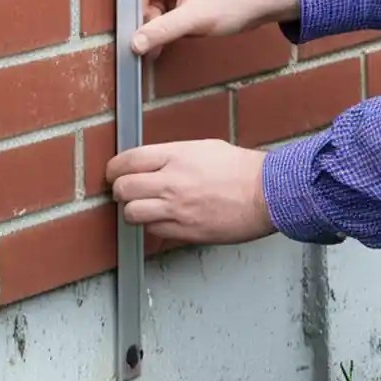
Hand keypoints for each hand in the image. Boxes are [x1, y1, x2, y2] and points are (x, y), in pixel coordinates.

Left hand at [106, 139, 276, 244]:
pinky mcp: (185, 231)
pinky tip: (164, 220)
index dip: (114, 169)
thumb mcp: (204, 149)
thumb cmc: (242, 170)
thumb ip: (174, 156)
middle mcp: (171, 182)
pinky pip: (154, 231)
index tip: (114, 173)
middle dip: (120, 191)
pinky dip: (153, 227)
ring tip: (143, 208)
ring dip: (133, 211)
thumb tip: (154, 164)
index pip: (127, 161)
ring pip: (132, 214)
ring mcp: (176, 209)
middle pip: (124, 189)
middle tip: (126, 192)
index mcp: (175, 156)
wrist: (266, 194)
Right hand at [133, 0, 299, 59]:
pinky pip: (169, 5)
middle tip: (156, 47)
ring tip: (178, 36)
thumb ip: (161, 31)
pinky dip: (173, 21)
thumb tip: (134, 43)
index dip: (138, 17)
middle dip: (153, 23)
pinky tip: (183, 30)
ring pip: (157, 4)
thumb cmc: (237, 2)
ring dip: (164, 24)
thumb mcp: (195, 20)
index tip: (137, 41)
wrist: (265, 1)